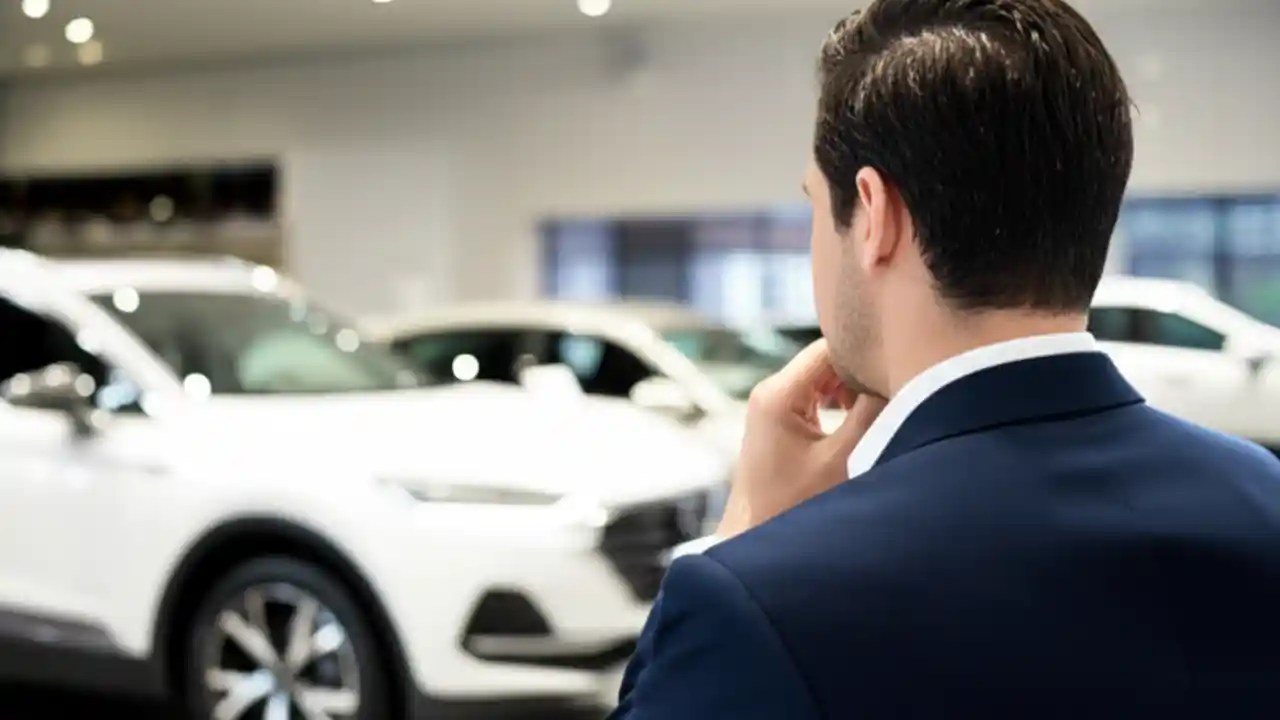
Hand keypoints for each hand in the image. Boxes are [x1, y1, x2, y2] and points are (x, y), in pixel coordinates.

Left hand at [716, 340, 886, 539]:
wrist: (756, 543)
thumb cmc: (793, 510)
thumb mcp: (843, 460)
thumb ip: (873, 414)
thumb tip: (906, 377)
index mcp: (778, 394)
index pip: (832, 347)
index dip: (868, 356)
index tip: (900, 372)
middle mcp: (770, 392)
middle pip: (829, 360)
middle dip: (863, 373)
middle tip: (896, 392)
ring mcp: (773, 407)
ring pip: (826, 378)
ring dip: (854, 390)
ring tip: (882, 411)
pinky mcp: (780, 423)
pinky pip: (818, 396)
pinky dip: (843, 404)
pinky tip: (862, 424)